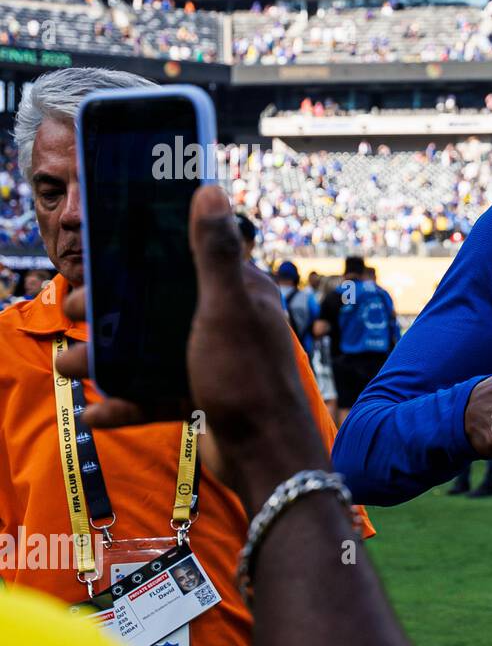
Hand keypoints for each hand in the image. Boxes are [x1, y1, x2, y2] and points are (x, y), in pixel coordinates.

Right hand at [56, 186, 326, 508]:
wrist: (268, 459)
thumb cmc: (247, 379)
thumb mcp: (225, 309)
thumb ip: (214, 253)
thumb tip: (210, 187)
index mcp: (242, 293)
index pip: (191, 258)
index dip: (148, 253)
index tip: (104, 255)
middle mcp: (230, 322)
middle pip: (162, 305)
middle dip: (112, 310)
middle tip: (72, 310)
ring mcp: (216, 361)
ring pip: (152, 352)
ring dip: (108, 360)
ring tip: (69, 367)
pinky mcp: (205, 399)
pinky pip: (157, 395)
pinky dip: (127, 403)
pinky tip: (96, 412)